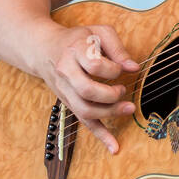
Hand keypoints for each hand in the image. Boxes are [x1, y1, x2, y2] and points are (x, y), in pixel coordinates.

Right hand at [33, 23, 140, 153]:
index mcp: (75, 51)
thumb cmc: (78, 39)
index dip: (114, 69)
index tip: (122, 68)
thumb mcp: (98, 32)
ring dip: (109, 113)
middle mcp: (66, 72)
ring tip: (128, 108)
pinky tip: (114, 147)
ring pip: (85, 110)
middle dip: (111, 95)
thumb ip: (118, 48)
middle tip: (123, 90)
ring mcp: (65, 90)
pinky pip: (84, 122)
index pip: (95, 65)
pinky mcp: (69, 103)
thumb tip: (133, 67)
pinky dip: (100, 136)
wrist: (44, 48)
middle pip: (88, 91)